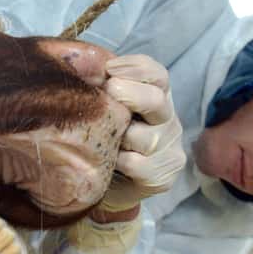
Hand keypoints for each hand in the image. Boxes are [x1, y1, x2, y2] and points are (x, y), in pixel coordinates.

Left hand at [92, 54, 185, 218]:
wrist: (111, 186)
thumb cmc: (106, 139)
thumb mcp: (106, 109)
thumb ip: (102, 87)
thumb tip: (83, 67)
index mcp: (157, 97)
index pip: (157, 74)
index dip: (135, 67)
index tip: (109, 69)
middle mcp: (168, 120)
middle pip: (156, 100)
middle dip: (128, 94)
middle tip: (107, 94)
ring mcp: (169, 149)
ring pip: (142, 135)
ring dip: (116, 135)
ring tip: (100, 138)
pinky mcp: (163, 175)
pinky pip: (134, 163)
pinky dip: (116, 161)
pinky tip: (106, 161)